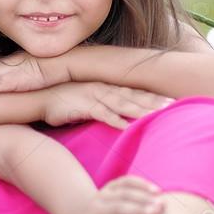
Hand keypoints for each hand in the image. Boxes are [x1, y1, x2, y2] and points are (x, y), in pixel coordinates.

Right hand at [42, 82, 173, 129]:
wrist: (39, 98)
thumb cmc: (63, 102)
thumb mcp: (87, 101)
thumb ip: (104, 106)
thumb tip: (119, 115)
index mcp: (106, 87)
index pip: (134, 91)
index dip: (153, 96)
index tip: (173, 101)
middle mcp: (103, 88)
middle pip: (134, 96)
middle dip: (154, 101)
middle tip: (174, 106)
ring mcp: (94, 96)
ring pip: (123, 103)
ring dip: (141, 109)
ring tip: (158, 115)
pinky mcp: (83, 106)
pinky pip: (103, 114)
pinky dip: (116, 120)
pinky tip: (128, 127)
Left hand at [72, 176, 163, 213]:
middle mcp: (95, 210)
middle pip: (116, 207)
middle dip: (136, 209)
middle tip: (157, 213)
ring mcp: (103, 195)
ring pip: (122, 194)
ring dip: (142, 197)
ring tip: (162, 204)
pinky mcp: (111, 185)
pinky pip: (126, 181)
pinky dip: (140, 184)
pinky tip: (157, 191)